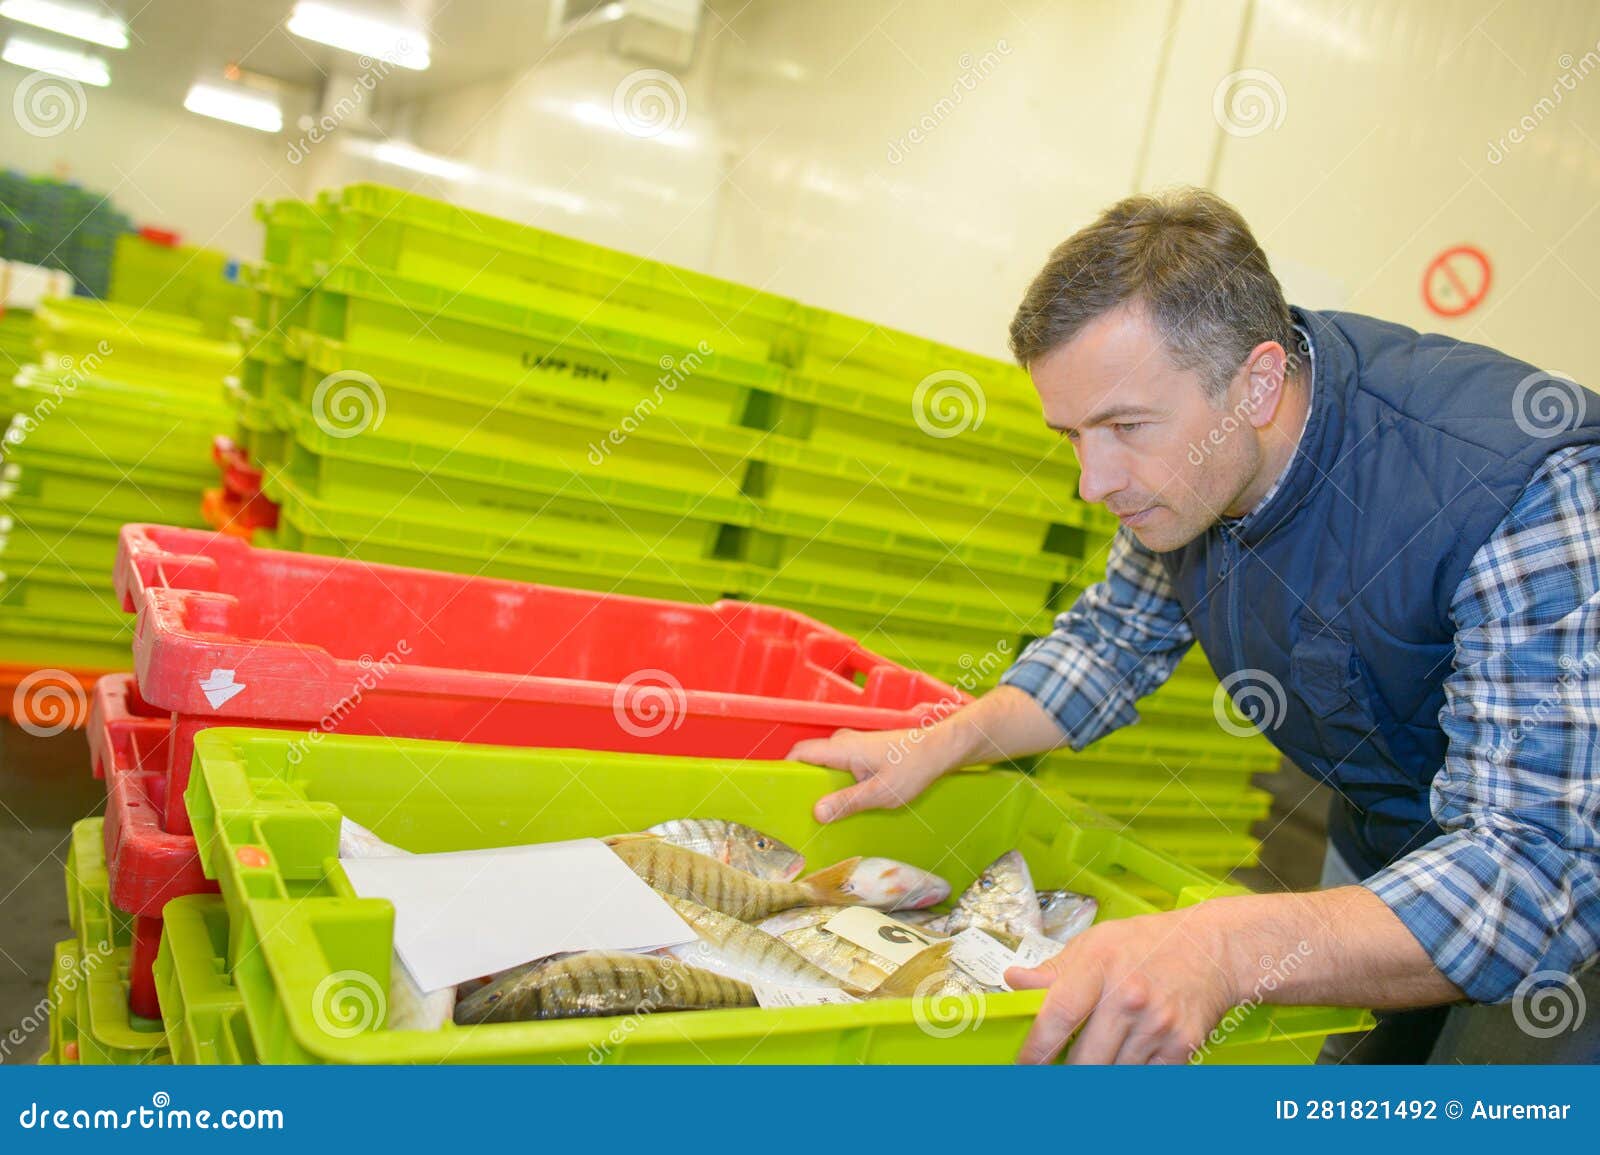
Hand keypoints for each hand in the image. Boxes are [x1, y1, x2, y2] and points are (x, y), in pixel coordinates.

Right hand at [787, 726, 950, 822]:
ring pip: (825, 762)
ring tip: (823, 810)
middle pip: (810, 759)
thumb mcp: (880, 793)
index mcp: (842, 748)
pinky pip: (838, 763)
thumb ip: (848, 803)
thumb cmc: (913, 768)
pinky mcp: (863, 750)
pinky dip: (835, 780)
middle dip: (804, 782)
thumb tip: (816, 813)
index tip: (778, 792)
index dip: (785, 769)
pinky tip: (845, 800)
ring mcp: (853, 743)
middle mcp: (843, 741)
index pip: (800, 752)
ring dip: (822, 783)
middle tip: (801, 809)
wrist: (940, 749)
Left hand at [1003, 907, 1240, 1063]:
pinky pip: (1145, 1080)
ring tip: (1098, 1057)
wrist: (1211, 948)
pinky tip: (1127, 1059)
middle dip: (1068, 1073)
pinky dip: (1131, 1076)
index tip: (1024, 1065)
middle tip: (1059, 1070)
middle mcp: (1129, 996)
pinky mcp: (1181, 1046)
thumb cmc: (1146, 943)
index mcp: (1099, 966)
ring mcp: (1157, 1024)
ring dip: (1100, 1075)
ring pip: (1114, 1075)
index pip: (1059, 1015)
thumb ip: (1052, 970)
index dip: (1037, 1048)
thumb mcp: (1095, 943)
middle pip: (1085, 1060)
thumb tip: (1014, 982)